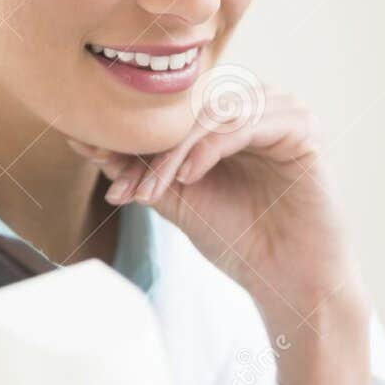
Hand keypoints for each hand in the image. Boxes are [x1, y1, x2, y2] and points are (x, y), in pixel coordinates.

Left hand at [68, 80, 375, 384]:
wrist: (288, 281)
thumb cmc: (239, 239)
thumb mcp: (178, 200)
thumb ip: (139, 169)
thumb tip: (82, 141)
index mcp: (227, 114)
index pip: (171, 108)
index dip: (130, 133)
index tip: (88, 152)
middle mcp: (255, 103)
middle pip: (189, 105)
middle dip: (148, 145)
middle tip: (122, 187)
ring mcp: (281, 111)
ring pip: (212, 112)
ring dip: (173, 151)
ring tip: (152, 190)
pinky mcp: (302, 128)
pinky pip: (245, 122)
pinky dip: (209, 148)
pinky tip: (188, 177)